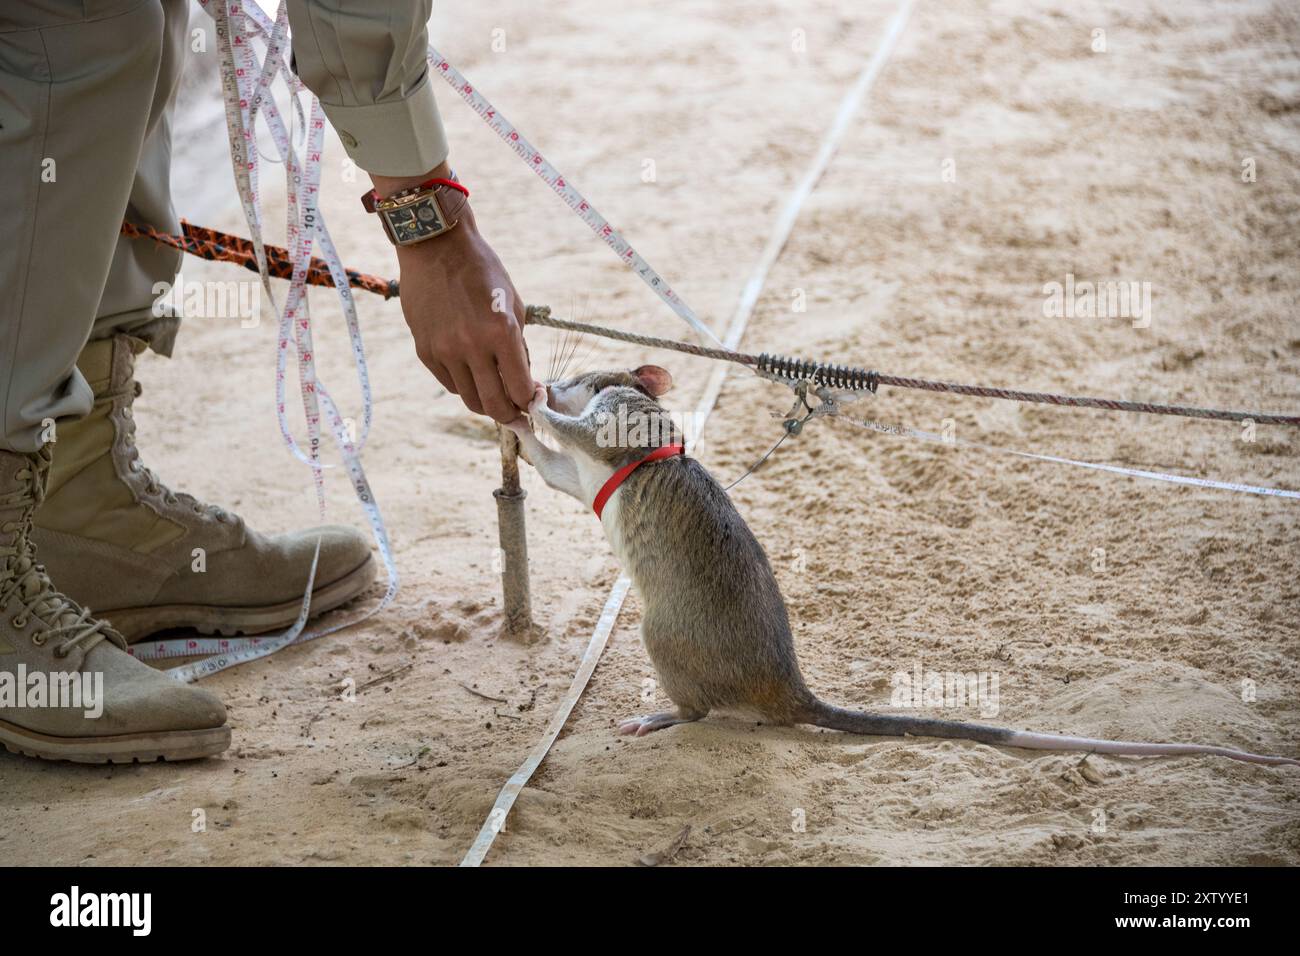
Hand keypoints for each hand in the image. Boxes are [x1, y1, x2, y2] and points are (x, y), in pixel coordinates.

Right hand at [374, 166, 537, 422]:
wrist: (435, 246)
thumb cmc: (482, 271)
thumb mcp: (513, 305)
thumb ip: (518, 347)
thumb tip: (523, 384)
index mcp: (500, 332)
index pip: (520, 390)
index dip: (531, 404)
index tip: (536, 405)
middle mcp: (470, 346)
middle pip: (493, 405)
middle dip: (511, 417)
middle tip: (519, 419)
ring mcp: (444, 351)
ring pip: (469, 399)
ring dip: (487, 404)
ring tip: (498, 397)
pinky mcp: (424, 350)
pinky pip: (449, 383)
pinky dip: (465, 386)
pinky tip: (474, 376)